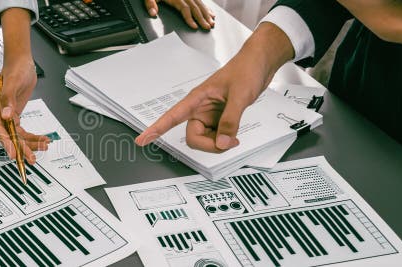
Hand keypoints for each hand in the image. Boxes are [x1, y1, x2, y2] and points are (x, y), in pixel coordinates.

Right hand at [0, 59, 49, 163]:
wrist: (22, 62)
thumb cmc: (15, 68)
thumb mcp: (12, 83)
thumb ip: (8, 100)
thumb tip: (6, 116)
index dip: (6, 141)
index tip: (13, 153)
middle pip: (8, 134)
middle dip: (20, 147)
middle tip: (30, 158)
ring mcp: (6, 114)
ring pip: (16, 135)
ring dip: (29, 143)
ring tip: (42, 148)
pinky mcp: (14, 114)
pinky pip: (22, 130)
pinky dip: (32, 136)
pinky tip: (42, 139)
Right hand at [134, 22, 293, 151]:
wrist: (259, 64)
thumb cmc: (245, 70)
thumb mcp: (239, 96)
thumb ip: (230, 121)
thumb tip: (223, 142)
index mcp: (197, 99)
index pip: (171, 117)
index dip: (156, 129)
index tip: (142, 140)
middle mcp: (200, 109)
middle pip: (193, 137)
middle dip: (210, 145)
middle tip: (228, 142)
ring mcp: (210, 115)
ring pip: (205, 140)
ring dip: (219, 143)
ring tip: (234, 136)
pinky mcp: (220, 118)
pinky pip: (216, 137)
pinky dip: (225, 140)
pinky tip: (234, 134)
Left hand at [144, 0, 215, 29]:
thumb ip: (150, 4)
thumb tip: (153, 13)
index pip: (185, 8)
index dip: (190, 18)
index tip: (194, 26)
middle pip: (195, 7)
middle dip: (202, 18)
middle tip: (207, 27)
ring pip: (200, 4)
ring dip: (207, 14)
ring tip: (212, 22)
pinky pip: (200, 1)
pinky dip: (206, 8)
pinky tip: (211, 13)